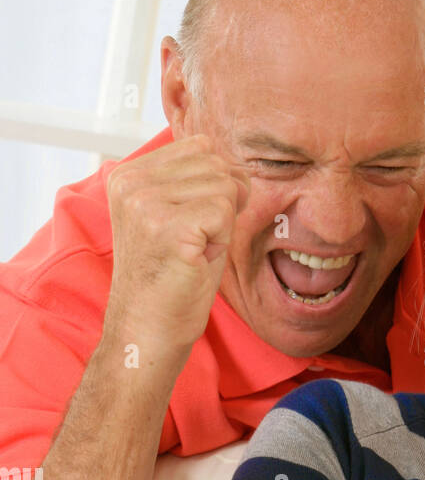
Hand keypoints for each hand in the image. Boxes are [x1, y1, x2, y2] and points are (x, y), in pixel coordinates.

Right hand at [104, 134, 250, 354]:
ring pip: (224, 187)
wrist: (149, 331)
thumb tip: (239, 168)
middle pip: (216, 164)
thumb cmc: (172, 281)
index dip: (215, 188)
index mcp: (129, 174)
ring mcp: (145, 201)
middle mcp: (131, 180)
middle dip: (221, 207)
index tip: (192, 226)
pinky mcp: (166, 225)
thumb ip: (197, 183)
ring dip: (221, 226)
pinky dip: (221, 241)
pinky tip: (196, 261)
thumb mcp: (179, 217)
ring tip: (193, 252)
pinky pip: (224, 212)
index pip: (200, 148)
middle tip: (194, 245)